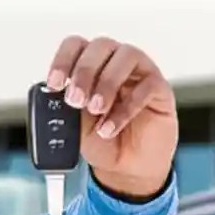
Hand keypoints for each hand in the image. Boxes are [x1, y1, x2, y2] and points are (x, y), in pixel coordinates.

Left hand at [46, 36, 178, 198]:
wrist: (128, 168)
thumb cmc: (103, 141)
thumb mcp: (76, 127)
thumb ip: (68, 108)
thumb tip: (59, 95)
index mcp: (91, 67)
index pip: (76, 46)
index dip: (63, 59)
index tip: (55, 83)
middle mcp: (114, 63)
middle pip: (101, 45)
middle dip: (84, 71)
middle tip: (76, 100)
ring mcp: (139, 72)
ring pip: (126, 56)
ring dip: (107, 82)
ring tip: (96, 110)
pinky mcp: (159, 88)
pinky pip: (147, 85)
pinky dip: (126, 107)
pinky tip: (112, 127)